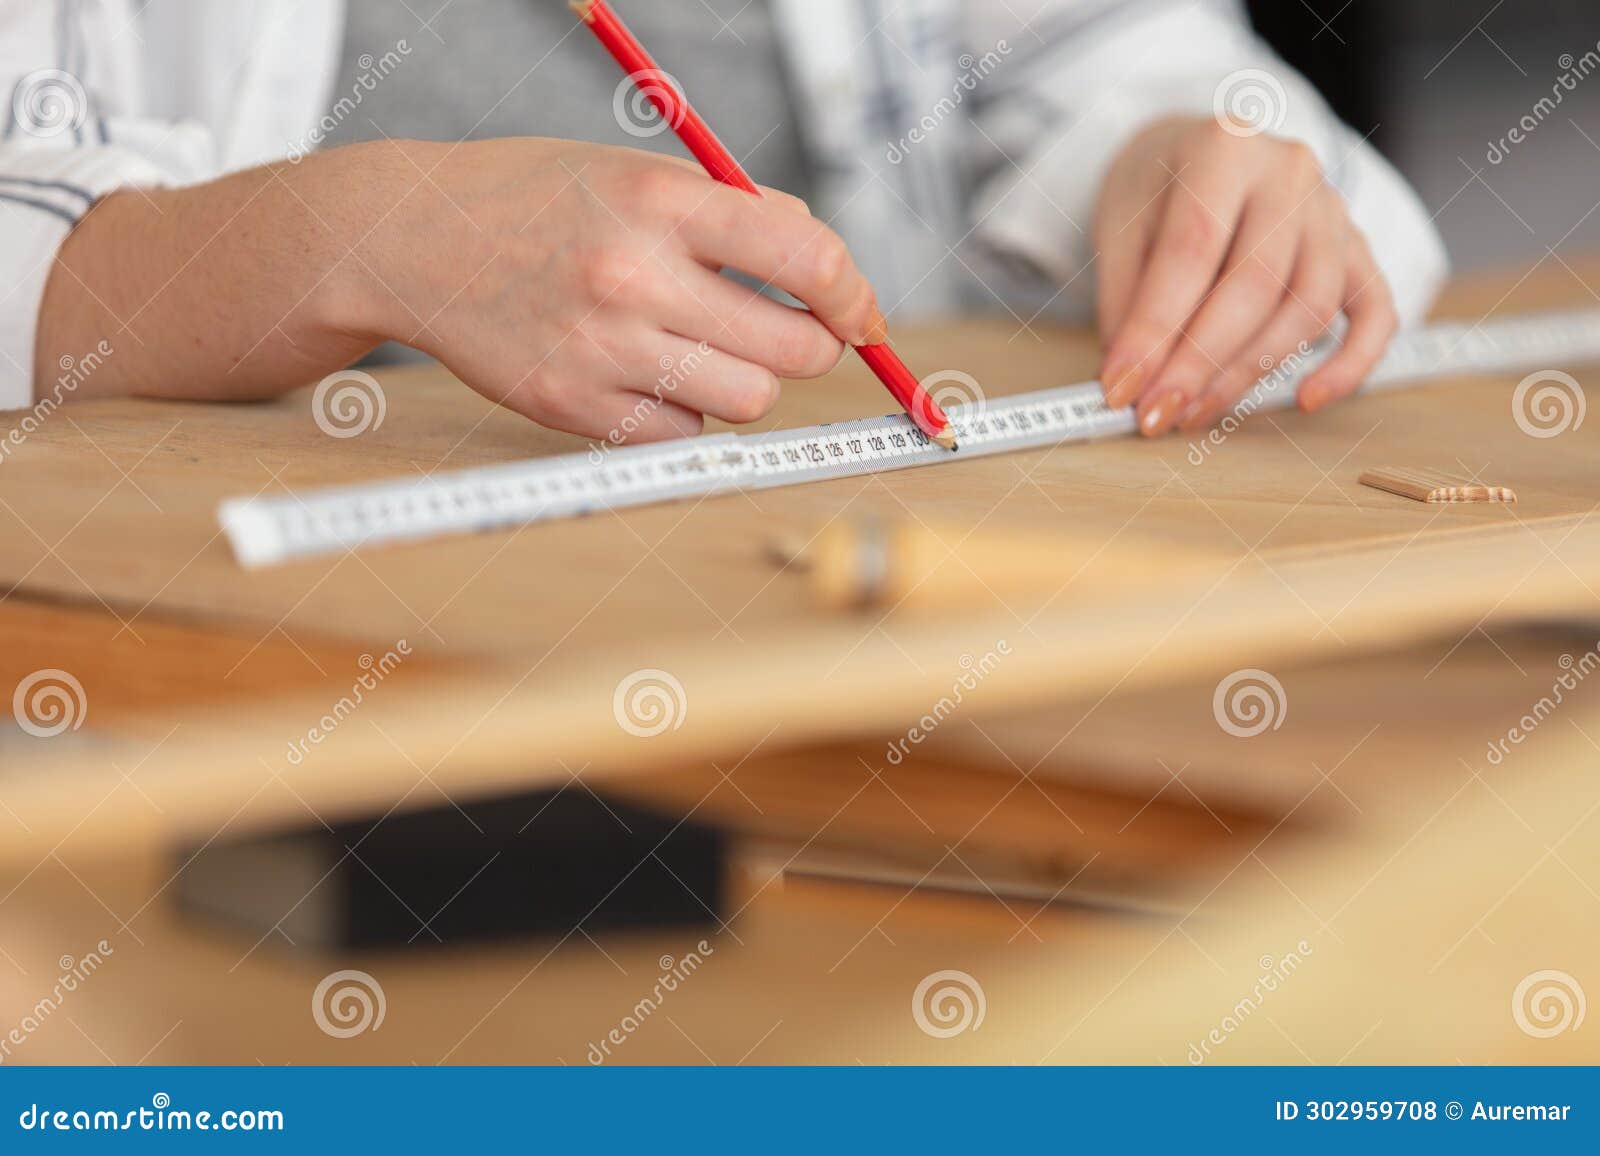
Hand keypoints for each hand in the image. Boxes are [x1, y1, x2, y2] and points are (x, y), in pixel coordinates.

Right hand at [37, 138, 883, 444]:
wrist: (409, 239)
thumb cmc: (532, 198)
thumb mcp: (631, 168)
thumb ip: (731, 212)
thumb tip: (825, 266)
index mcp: (660, 202)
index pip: (809, 259)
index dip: (855, 296)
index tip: (862, 314)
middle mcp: (635, 277)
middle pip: (795, 350)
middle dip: (811, 347)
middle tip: (786, 334)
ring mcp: (602, 350)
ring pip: (748, 402)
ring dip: (747, 384)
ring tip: (702, 349)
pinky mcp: (573, 407)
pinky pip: (682, 435)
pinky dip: (683, 414)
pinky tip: (645, 374)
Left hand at [1091, 115, 1396, 435]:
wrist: (1201, 153)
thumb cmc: (1157, 193)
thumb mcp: (1119, 229)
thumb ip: (1125, 304)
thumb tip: (1129, 384)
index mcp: (1223, 148)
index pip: (1192, 251)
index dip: (1155, 330)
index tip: (1122, 389)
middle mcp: (1289, 173)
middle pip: (1255, 285)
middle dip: (1200, 363)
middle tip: (1158, 415)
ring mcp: (1332, 210)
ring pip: (1309, 307)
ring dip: (1250, 374)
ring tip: (1196, 412)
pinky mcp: (1357, 248)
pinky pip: (1374, 312)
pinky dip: (1349, 364)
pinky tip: (1306, 400)